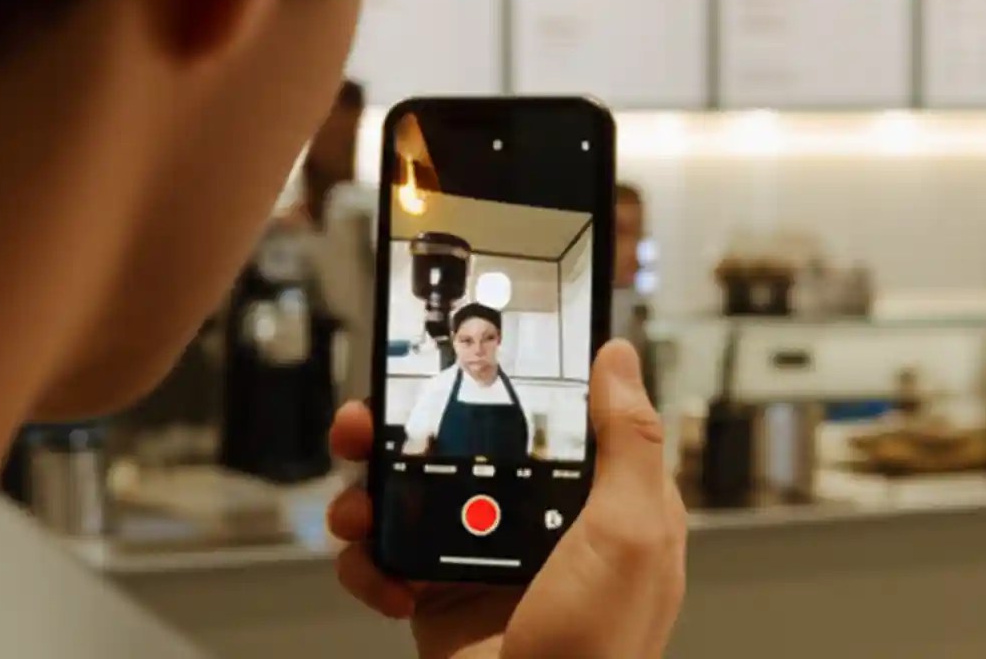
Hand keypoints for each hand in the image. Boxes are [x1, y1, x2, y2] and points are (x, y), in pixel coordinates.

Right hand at [327, 340, 686, 658]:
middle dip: (400, 431)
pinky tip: (386, 586)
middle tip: (364, 426)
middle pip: (457, 446)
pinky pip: (385, 558)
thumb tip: (619, 361)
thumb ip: (628, 445)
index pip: (543, 417)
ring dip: (367, 496)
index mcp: (592, 500)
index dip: (498, 384)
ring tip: (355, 511)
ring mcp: (479, 556)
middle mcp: (533, 522)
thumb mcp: (630, 538)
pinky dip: (368, 567)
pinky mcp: (436, 593)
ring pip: (409, 496)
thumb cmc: (597, 654)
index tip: (453, 357)